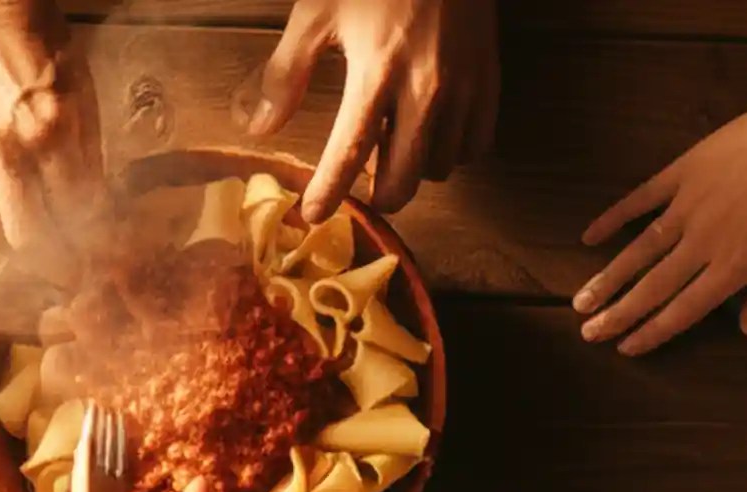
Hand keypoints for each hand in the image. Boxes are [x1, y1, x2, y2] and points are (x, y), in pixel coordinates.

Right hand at [0, 0, 107, 274]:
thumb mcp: (84, 97)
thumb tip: (95, 212)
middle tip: (67, 274)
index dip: (90, 250)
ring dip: (13, 245)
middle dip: (52, 266)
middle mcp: (7, 146)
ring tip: (32, 243)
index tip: (98, 265)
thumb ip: (88, 158)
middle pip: (27, 240)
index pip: (76, 218)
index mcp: (54, 132)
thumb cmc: (42, 46)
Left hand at [244, 0, 499, 221]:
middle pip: (405, 179)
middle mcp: (426, 89)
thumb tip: (255, 125)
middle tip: (362, 188)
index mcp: (377, 71)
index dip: (330, 191)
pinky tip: (432, 132)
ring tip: (395, 145)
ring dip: (414, 168)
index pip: (351, 152)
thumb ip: (285, 73)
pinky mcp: (491, 80)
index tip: (312, 215)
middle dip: (379, 195)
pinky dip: (452, 151)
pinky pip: (475, 145)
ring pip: (440, 166)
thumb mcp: (318, 12)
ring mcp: (465, 88)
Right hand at [573, 90, 746, 354]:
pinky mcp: (678, 176)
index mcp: (735, 265)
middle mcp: (701, 243)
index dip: (653, 332)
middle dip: (617, 314)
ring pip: (637, 252)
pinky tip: (588, 235)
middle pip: (652, 287)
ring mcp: (684, 208)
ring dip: (607, 279)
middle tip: (587, 334)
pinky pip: (638, 201)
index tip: (625, 348)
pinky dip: (611, 218)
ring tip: (580, 300)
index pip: (685, 309)